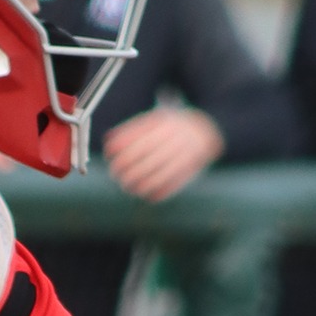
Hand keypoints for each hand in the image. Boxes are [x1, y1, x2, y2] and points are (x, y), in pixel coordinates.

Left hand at [103, 107, 225, 200]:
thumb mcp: (155, 119)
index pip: (135, 135)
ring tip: (128, 187)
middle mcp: (173, 136)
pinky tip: (147, 196)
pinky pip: (171, 184)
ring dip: (138, 183)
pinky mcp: (191, 168)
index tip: (109, 155)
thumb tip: (109, 139)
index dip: (119, 147)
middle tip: (115, 174)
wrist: (206, 130)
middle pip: (143, 154)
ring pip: (156, 173)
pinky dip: (157, 193)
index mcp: (161, 122)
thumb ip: (132, 129)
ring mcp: (183, 152)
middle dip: (125, 167)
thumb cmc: (170, 127)